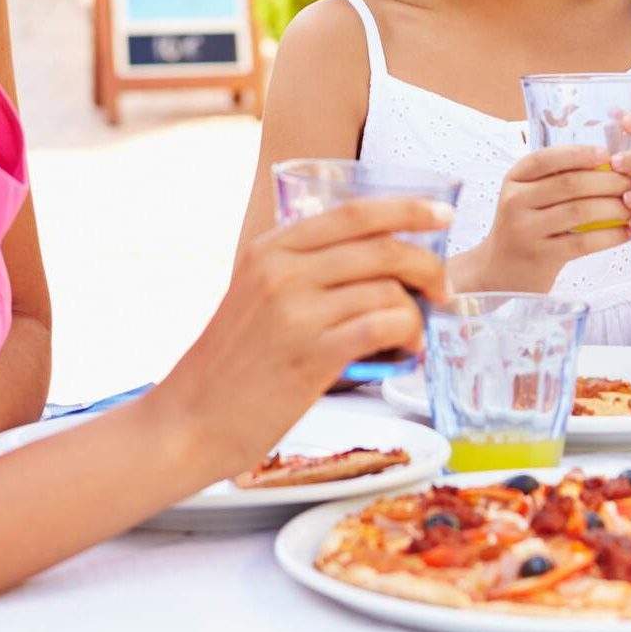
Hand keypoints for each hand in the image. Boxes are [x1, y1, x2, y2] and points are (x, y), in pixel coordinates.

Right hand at [152, 196, 451, 480]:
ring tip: (412, 338)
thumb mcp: (256, 298)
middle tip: (442, 291)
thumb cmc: (231, 368)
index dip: (406, 209)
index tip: (443, 214)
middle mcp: (282, 271)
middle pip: (383, 248)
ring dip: (416, 315)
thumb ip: (306, 274)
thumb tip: (382, 268)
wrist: (188, 422)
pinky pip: (385, 326)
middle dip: (428, 267)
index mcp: (270, 249)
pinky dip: (408, 337)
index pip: (354, 213)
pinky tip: (405, 353)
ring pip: (390, 290)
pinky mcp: (311, 353)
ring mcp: (296, 311)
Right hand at [459, 146, 630, 291]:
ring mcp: (526, 230)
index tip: (608, 154)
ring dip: (614, 207)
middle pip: (570, 183)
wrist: (499, 270)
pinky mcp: (541, 257)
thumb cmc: (525, 226)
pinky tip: (627, 232)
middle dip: (609, 181)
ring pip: (579, 211)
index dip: (580, 154)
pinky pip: (583, 242)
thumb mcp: (528, 195)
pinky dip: (610, 236)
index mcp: (514, 179)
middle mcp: (515, 202)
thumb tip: (608, 160)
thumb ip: (556, 177)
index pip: (548, 158)